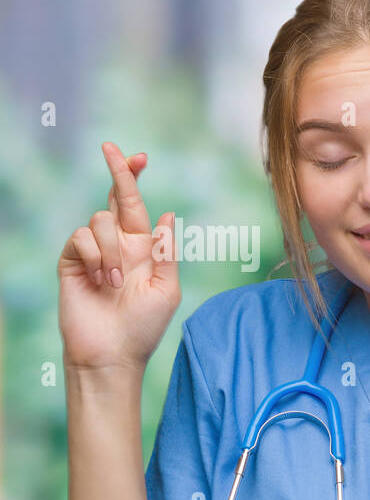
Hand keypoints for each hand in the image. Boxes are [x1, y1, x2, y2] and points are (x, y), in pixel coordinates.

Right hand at [57, 142, 180, 371]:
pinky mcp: (71, 260)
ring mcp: (93, 251)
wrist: (112, 352)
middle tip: (111, 147)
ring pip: (101, 220)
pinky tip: (99, 281)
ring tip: (116, 282)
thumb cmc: (144, 326)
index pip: (138, 207)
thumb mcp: (167, 289)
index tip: (139, 156)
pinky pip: (81, 238)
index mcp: (144, 248)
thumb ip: (165, 251)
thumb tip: (168, 214)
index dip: (136, 180)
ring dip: (113, 251)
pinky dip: (95, 257)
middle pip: (115, 197)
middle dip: (117, 170)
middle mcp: (118, 245)